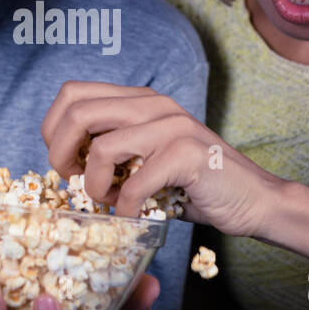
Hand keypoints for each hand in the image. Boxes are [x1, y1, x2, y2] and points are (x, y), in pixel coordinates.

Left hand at [41, 80, 288, 238]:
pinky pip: (135, 183)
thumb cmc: (195, 186)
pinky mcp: (187, 154)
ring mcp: (172, 126)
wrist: (254, 200)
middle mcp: (154, 104)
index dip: (54, 129)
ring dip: (94, 184)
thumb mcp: (146, 159)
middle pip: (78, 111)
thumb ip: (113, 152)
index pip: (73, 93)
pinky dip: (125, 207)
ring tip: (108, 200)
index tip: (65, 162)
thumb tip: (66, 164)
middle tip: (74, 182)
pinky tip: (134, 216)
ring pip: (103, 147)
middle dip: (62, 153)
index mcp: (140, 100)